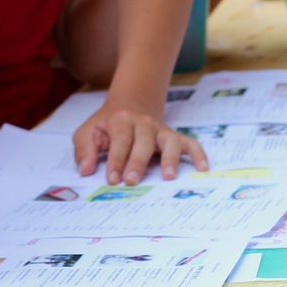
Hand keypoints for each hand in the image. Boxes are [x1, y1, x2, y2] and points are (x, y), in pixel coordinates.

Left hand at [73, 102, 208, 184]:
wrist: (130, 105)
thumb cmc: (107, 126)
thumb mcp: (88, 132)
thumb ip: (84, 150)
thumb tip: (86, 170)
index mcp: (121, 121)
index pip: (120, 141)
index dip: (116, 160)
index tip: (112, 180)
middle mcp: (143, 123)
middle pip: (143, 141)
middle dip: (138, 162)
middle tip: (132, 181)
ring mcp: (160, 130)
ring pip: (169, 140)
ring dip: (169, 157)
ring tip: (167, 176)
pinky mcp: (174, 136)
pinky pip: (189, 142)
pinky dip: (198, 153)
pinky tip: (202, 168)